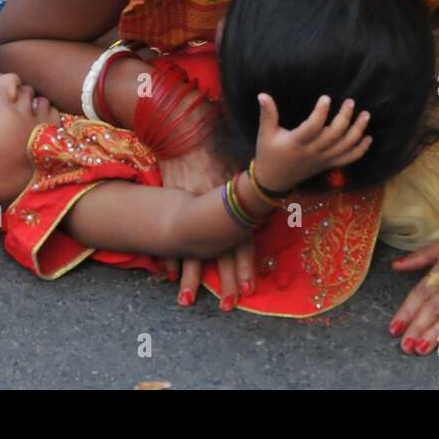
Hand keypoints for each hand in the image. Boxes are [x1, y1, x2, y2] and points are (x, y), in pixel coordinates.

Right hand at [157, 143, 254, 309]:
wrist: (184, 132)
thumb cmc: (216, 148)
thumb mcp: (235, 167)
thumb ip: (246, 191)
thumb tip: (270, 203)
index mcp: (231, 205)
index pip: (242, 242)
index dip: (246, 266)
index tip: (250, 289)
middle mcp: (211, 213)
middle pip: (220, 254)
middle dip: (224, 281)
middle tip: (229, 306)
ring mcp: (187, 212)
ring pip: (191, 250)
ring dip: (191, 277)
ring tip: (187, 300)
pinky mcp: (170, 210)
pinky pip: (168, 237)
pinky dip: (170, 256)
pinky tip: (170, 273)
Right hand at [253, 93, 371, 191]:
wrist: (274, 180)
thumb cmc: (269, 153)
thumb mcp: (265, 134)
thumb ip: (267, 114)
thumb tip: (262, 94)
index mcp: (297, 143)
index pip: (312, 128)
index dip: (320, 113)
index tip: (326, 98)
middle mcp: (312, 152)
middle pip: (334, 136)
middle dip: (345, 118)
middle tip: (350, 102)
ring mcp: (322, 160)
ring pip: (345, 147)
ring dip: (357, 131)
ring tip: (365, 115)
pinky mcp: (328, 165)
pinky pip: (347, 159)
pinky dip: (360, 150)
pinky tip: (368, 138)